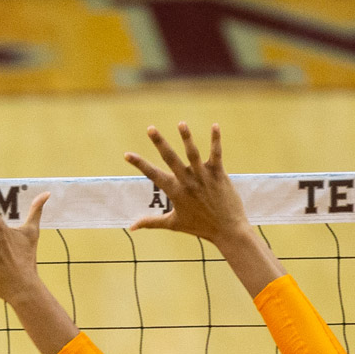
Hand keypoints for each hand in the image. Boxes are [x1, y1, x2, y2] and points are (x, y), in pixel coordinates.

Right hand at [124, 123, 252, 245]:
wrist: (227, 230)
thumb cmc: (200, 227)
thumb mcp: (173, 224)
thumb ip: (150, 222)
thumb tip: (130, 227)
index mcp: (175, 192)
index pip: (153, 175)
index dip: (139, 164)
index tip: (127, 154)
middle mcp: (187, 182)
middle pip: (170, 159)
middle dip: (159, 142)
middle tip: (150, 128)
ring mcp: (203, 177)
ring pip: (193, 153)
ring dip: (186, 137)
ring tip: (181, 123)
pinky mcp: (219, 174)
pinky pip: (216, 154)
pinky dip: (216, 140)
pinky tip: (214, 126)